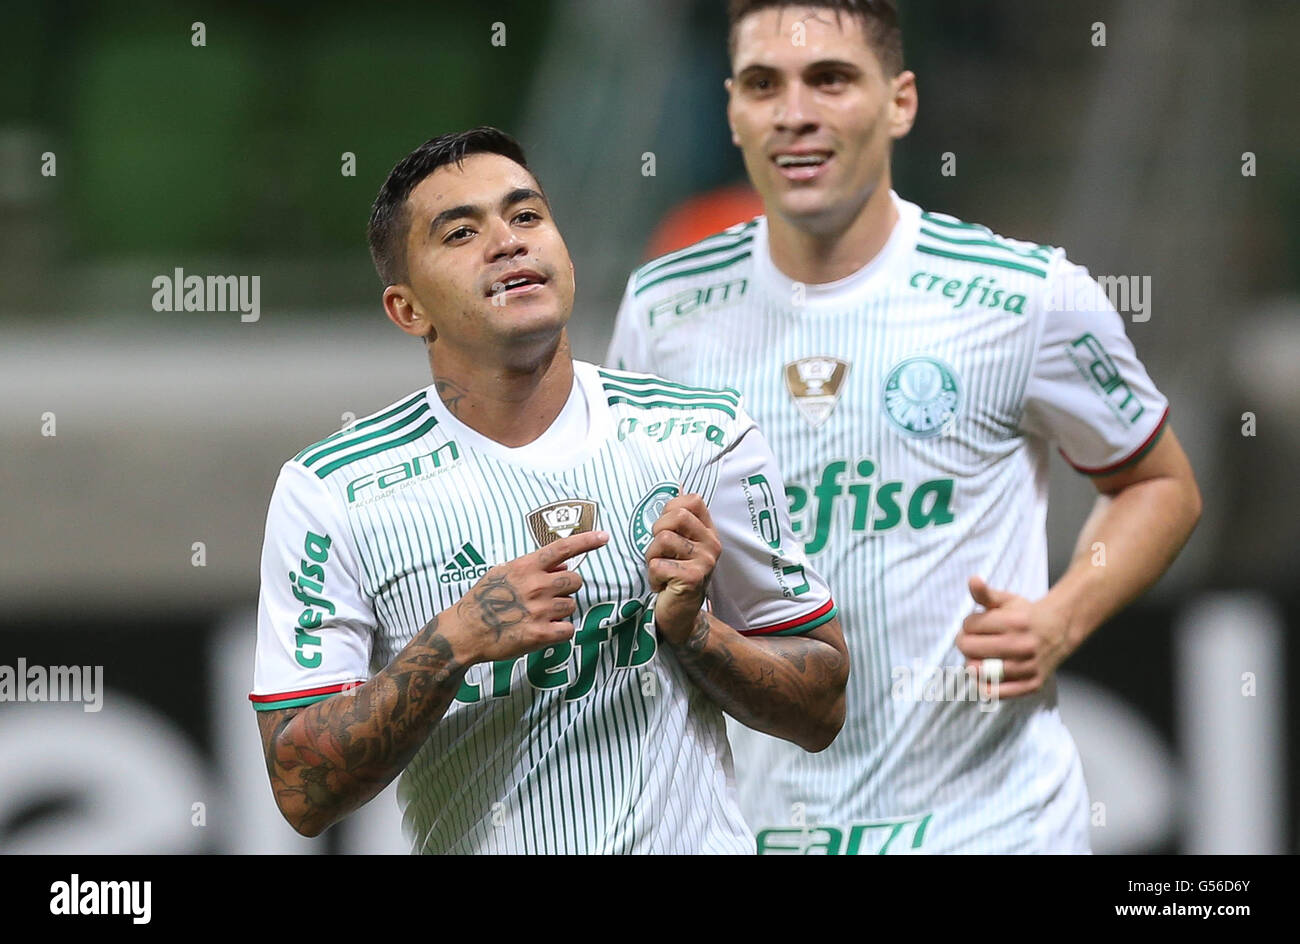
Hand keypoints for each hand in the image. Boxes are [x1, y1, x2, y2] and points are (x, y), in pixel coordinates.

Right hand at [447, 530, 609, 664]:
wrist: (465, 631)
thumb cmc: (483, 600)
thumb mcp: (503, 572)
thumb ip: (533, 567)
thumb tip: (564, 565)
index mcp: (526, 566)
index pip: (563, 548)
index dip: (587, 541)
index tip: (604, 536)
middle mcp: (536, 585)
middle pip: (575, 580)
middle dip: (567, 587)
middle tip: (548, 596)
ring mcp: (540, 610)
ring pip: (571, 605)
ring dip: (560, 611)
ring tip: (536, 615)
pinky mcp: (541, 633)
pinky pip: (568, 629)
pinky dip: (559, 631)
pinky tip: (542, 630)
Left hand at [646, 494, 721, 644]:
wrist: (681, 615)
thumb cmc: (675, 575)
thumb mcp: (680, 543)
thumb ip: (679, 518)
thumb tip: (679, 483)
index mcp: (709, 531)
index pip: (692, 500)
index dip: (670, 509)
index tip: (667, 529)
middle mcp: (712, 544)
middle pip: (676, 517)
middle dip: (656, 534)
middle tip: (661, 553)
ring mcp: (705, 561)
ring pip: (662, 539)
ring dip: (652, 557)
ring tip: (661, 570)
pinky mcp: (692, 578)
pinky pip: (657, 564)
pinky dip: (652, 576)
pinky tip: (662, 585)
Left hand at [955, 576, 1072, 697]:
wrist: (1059, 631)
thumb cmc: (1026, 615)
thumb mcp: (1007, 600)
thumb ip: (985, 593)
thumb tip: (973, 580)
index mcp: (1015, 622)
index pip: (969, 626)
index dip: (967, 624)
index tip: (974, 625)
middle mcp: (1023, 645)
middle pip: (970, 649)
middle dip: (964, 643)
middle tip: (970, 642)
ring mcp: (1029, 667)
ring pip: (980, 671)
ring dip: (972, 664)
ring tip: (977, 658)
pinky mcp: (1032, 684)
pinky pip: (998, 692)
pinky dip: (985, 686)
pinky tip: (984, 676)